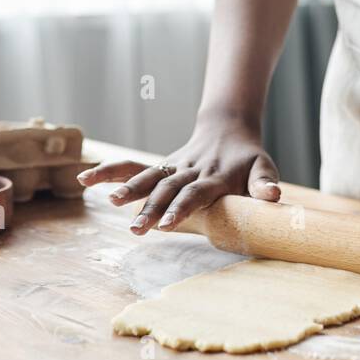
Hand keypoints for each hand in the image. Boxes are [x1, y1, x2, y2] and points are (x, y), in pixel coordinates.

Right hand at [77, 115, 280, 234]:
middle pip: (168, 189)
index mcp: (216, 176)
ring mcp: (173, 167)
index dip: (182, 207)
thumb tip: (274, 197)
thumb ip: (265, 184)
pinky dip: (109, 172)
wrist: (228, 130)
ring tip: (111, 203)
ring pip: (148, 177)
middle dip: (151, 208)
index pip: (197, 193)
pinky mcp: (161, 167)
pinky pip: (132, 168)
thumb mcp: (263, 168)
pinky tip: (85, 179)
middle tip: (136, 229)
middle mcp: (190, 170)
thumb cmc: (248, 159)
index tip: (168, 224)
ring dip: (129, 189)